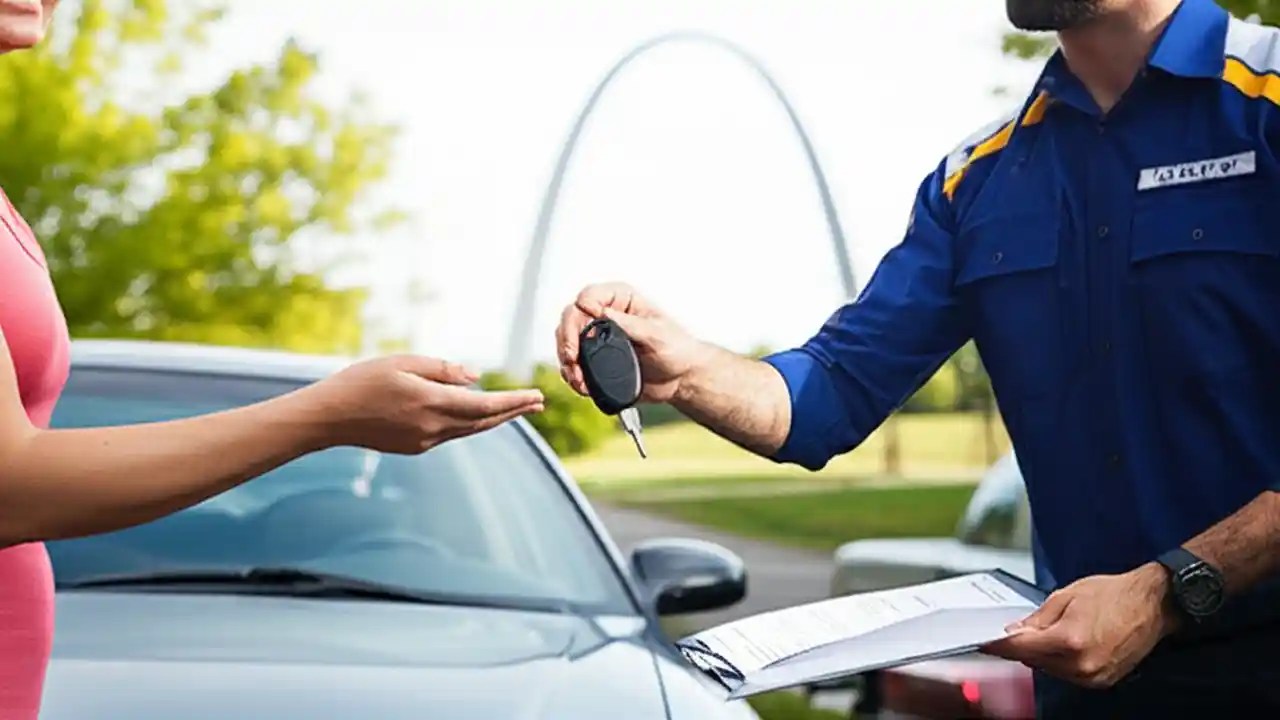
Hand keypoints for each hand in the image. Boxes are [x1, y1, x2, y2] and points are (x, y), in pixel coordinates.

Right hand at [307, 355, 543, 453]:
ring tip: (515, 408)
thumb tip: (476, 377)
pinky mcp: (415, 447)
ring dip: (494, 419)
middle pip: (484, 422)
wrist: (329, 418)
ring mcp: (425, 441)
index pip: (485, 404)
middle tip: (538, 403)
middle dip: (513, 411)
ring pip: (470, 430)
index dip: (514, 401)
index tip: (537, 396)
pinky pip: (451, 434)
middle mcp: (433, 427)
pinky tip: (475, 415)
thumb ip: (442, 370)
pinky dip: (470, 424)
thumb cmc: (362, 382)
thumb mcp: (402, 362)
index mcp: (432, 403)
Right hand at [555, 282, 711, 402]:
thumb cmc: (677, 350)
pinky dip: (571, 374)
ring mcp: (597, 337)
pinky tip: (581, 383)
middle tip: (572, 357)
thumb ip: (631, 324)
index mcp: (621, 300)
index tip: (587, 326)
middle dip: (567, 338)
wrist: (680, 379)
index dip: (583, 308)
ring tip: (578, 377)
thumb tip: (604, 313)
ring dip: (566, 359)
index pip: (590, 295)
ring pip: (565, 340)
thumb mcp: (658, 334)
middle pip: (571, 316)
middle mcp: (605, 315)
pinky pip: (572, 363)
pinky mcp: (594, 359)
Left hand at [983, 563, 1177, 687]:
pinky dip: (1060, 662)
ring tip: (1049, 632)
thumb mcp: (1066, 596)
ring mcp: (1093, 676)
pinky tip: (1063, 644)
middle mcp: (1080, 664)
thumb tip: (1013, 632)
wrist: (1153, 605)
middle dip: (1021, 646)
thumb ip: (1036, 618)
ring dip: (1041, 655)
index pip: (1020, 648)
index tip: (983, 642)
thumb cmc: (1113, 594)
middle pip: (1033, 661)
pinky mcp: (1102, 681)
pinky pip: (1068, 674)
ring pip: (1049, 670)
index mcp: (1068, 640)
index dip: (998, 645)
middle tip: (1014, 631)